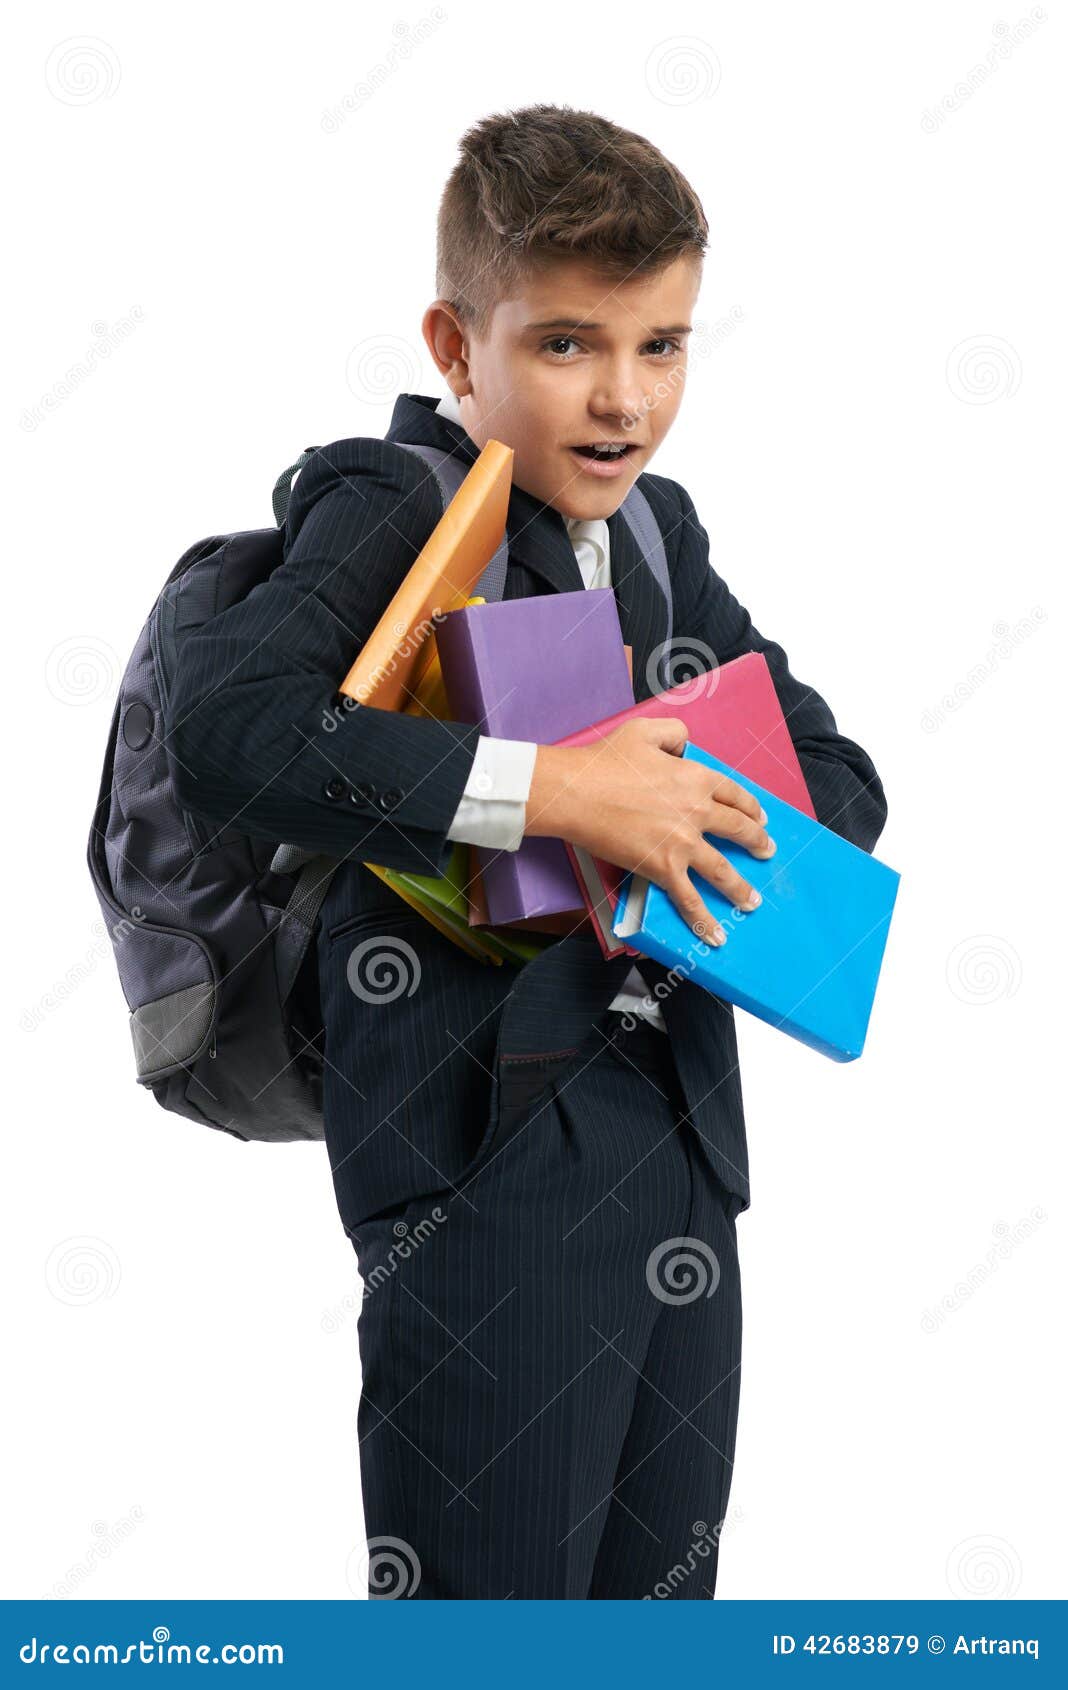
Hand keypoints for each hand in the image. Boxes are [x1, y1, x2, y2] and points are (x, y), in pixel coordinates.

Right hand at [525, 717, 776, 941]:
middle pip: (739, 830)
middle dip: (757, 843)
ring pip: (722, 871)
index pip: (735, 795)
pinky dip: (703, 921)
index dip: (752, 808)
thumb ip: (674, 734)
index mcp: (696, 778)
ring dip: (740, 888)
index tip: (759, 818)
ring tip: (752, 901)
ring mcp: (683, 843)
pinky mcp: (662, 868)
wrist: (576, 792)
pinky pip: (689, 899)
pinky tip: (715, 936)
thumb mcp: (644, 731)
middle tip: (766, 851)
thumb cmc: (604, 761)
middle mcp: (698, 811)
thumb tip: (686, 744)